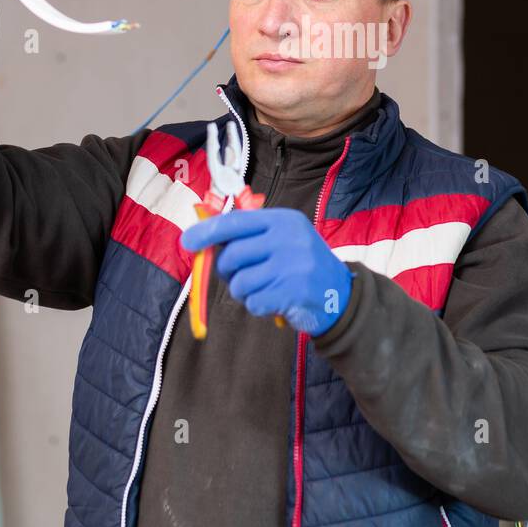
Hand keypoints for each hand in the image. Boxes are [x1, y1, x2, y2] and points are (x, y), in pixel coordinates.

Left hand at [180, 208, 352, 335]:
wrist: (340, 295)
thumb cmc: (301, 265)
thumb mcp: (282, 239)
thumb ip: (249, 236)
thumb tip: (204, 240)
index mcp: (282, 220)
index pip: (235, 222)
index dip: (207, 232)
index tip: (188, 241)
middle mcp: (287, 238)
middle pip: (232, 255)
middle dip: (227, 271)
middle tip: (240, 276)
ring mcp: (291, 265)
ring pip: (240, 283)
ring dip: (243, 292)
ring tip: (262, 289)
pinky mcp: (292, 292)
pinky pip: (253, 302)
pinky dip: (257, 306)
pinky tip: (274, 301)